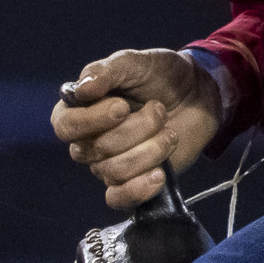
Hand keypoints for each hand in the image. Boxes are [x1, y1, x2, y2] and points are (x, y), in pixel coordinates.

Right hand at [51, 48, 225, 209]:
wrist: (198, 93)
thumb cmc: (160, 76)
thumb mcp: (133, 63)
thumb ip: (105, 71)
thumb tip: (81, 90)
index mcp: (81, 110)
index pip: (65, 126)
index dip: (91, 121)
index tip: (122, 107)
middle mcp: (90, 141)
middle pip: (95, 150)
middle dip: (135, 129)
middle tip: (159, 110)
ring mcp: (111, 163)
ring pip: (114, 172)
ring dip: (149, 150)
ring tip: (170, 133)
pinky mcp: (133, 181)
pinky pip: (119, 199)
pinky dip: (138, 190)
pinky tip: (159, 174)